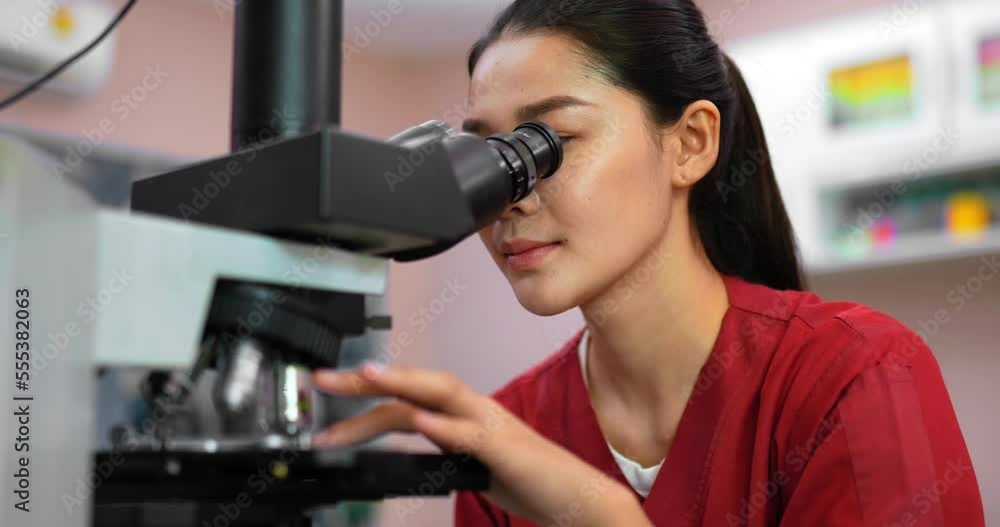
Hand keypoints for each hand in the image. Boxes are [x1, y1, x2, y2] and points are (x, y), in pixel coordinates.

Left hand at [312, 363, 650, 525]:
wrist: (575, 497)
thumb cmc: (525, 480)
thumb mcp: (468, 462)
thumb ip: (437, 450)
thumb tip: (396, 452)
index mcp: (460, 414)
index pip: (405, 394)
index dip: (365, 391)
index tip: (326, 391)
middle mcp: (472, 409)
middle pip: (414, 383)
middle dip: (367, 380)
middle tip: (323, 380)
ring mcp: (490, 425)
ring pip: (440, 393)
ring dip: (400, 384)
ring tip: (365, 378)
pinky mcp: (505, 448)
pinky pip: (472, 433)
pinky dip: (444, 425)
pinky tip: (419, 421)